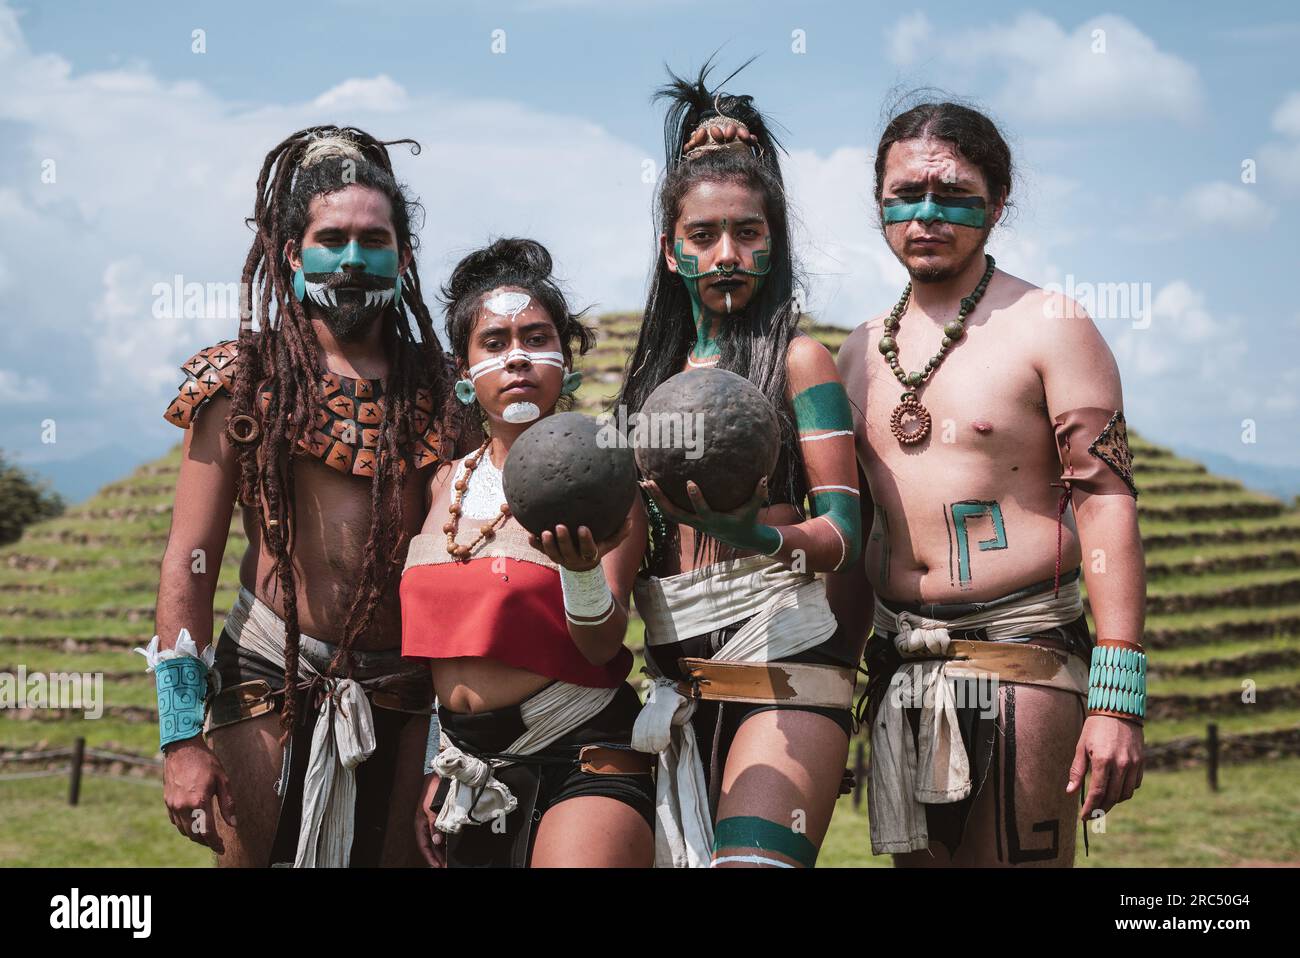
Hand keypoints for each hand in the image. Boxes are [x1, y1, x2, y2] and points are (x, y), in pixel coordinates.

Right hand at [163, 736, 235, 852]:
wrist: (182, 748)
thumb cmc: (205, 761)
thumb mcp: (223, 780)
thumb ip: (228, 803)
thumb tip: (233, 823)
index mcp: (199, 801)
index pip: (207, 832)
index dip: (215, 843)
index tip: (221, 847)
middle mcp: (183, 806)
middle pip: (194, 835)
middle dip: (205, 841)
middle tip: (215, 841)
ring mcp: (173, 805)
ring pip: (184, 830)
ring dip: (195, 835)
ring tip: (206, 833)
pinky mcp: (167, 801)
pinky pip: (176, 821)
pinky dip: (185, 826)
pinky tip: (194, 822)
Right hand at [415, 772, 446, 867]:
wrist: (439, 777)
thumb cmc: (432, 791)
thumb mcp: (431, 809)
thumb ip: (434, 826)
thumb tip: (436, 842)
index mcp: (420, 824)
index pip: (424, 845)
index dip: (430, 857)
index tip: (437, 866)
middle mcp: (426, 825)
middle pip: (431, 845)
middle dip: (437, 857)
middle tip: (445, 866)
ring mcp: (433, 822)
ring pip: (436, 841)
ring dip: (441, 851)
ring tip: (447, 861)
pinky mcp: (440, 818)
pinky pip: (442, 833)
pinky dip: (445, 842)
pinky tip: (450, 847)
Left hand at [528, 512, 632, 571]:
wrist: (581, 565)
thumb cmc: (597, 547)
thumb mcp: (610, 543)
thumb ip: (620, 533)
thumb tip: (631, 519)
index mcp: (588, 554)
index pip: (588, 549)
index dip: (585, 540)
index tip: (583, 528)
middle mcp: (573, 558)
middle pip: (568, 552)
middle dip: (563, 540)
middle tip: (560, 526)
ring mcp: (561, 558)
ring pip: (553, 554)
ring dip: (548, 544)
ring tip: (544, 532)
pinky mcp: (550, 554)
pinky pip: (541, 551)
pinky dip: (535, 544)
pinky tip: (530, 534)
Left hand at [640, 477, 774, 553]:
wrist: (739, 539)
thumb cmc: (747, 520)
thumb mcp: (754, 509)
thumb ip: (759, 493)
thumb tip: (764, 476)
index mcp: (714, 521)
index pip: (702, 510)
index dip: (696, 498)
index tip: (689, 482)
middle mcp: (699, 523)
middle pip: (674, 513)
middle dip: (660, 499)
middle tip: (649, 482)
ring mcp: (691, 523)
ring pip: (668, 513)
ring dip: (655, 499)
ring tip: (644, 482)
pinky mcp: (689, 521)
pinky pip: (670, 511)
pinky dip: (660, 500)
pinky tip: (652, 487)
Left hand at [1066, 714, 1144, 819]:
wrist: (1118, 709)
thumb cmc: (1095, 727)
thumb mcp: (1081, 746)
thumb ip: (1077, 771)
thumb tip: (1070, 792)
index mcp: (1103, 760)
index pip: (1098, 792)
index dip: (1090, 807)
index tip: (1084, 817)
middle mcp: (1121, 764)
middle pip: (1112, 797)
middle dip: (1101, 809)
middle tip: (1092, 815)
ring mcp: (1133, 764)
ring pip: (1126, 793)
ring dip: (1114, 801)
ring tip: (1102, 802)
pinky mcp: (1141, 761)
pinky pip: (1135, 784)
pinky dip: (1126, 790)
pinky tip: (1116, 789)